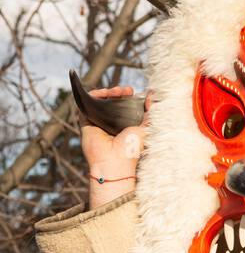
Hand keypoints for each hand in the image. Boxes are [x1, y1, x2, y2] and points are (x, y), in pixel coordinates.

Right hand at [80, 85, 151, 210]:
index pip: (122, 105)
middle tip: (126, 91)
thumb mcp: (144, 129)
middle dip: (118, 92)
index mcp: (122, 125)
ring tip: (117, 91)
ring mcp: (97, 122)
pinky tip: (101, 92)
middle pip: (110, 101)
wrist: (115, 162)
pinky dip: (91, 95)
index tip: (132, 92)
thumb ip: (149, 113)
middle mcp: (109, 123)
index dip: (125, 96)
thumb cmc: (130, 149)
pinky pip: (85, 104)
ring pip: (99, 100)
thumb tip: (152, 96)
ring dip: (107, 92)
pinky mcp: (86, 122)